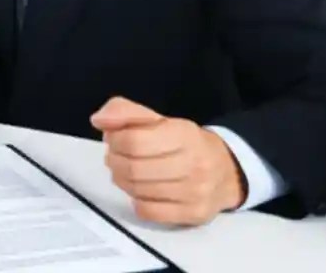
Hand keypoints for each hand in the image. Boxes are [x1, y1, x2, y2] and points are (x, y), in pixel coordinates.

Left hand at [91, 96, 246, 225]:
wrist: (226, 170)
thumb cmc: (183, 143)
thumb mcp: (156, 119)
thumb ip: (123, 112)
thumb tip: (98, 120)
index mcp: (183, 134)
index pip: (134, 141)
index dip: (115, 141)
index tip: (114, 140)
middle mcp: (194, 163)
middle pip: (133, 168)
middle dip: (115, 162)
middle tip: (116, 158)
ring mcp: (197, 192)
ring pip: (138, 190)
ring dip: (123, 181)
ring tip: (127, 172)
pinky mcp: (195, 214)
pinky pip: (149, 212)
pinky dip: (137, 201)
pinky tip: (142, 191)